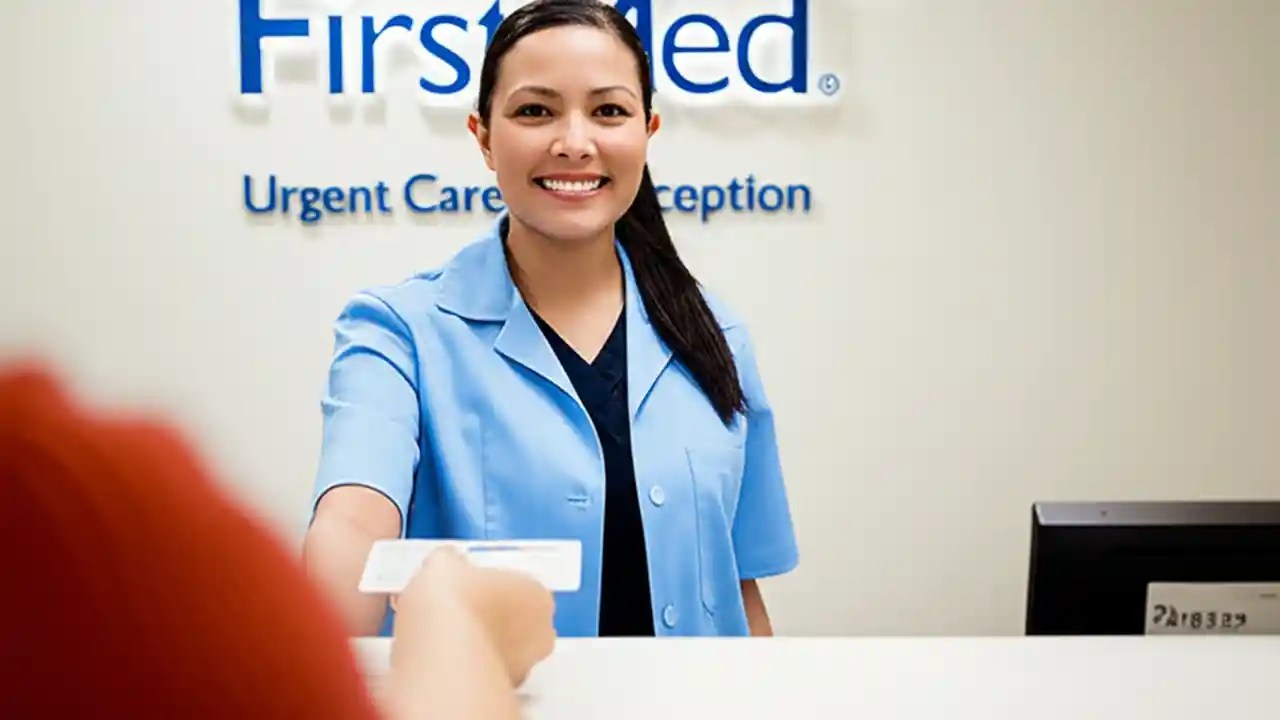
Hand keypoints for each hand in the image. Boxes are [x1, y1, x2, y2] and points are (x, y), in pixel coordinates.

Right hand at [391, 547, 556, 686]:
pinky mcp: (501, 689)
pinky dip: (466, 664)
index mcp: (539, 595)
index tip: (468, 587)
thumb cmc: (454, 603)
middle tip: (455, 610)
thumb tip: (446, 562)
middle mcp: (540, 633)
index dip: (491, 586)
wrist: (439, 652)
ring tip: (440, 634)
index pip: (519, 587)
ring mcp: (524, 665)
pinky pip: (483, 671)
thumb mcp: (444, 563)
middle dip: (488, 616)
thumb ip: (451, 561)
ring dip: (476, 642)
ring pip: (500, 649)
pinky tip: (440, 656)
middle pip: (515, 620)